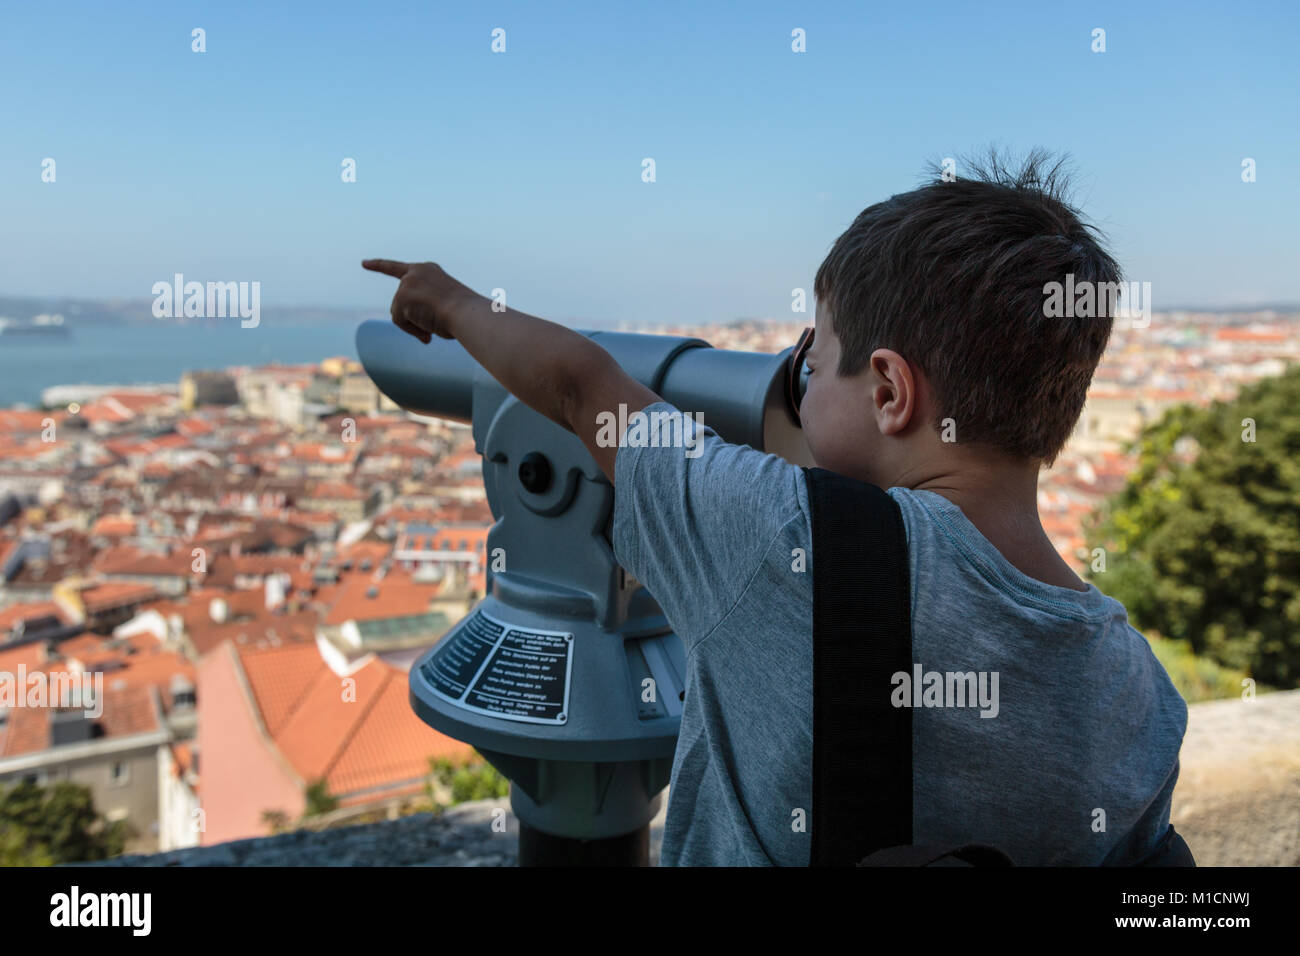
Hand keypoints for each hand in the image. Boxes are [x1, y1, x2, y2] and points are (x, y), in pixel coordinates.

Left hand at [361, 259, 478, 343]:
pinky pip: (400, 322)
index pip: (397, 268)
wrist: (466, 313)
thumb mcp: (447, 308)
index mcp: (428, 271)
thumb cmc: (465, 314)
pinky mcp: (402, 297)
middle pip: (400, 302)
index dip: (379, 266)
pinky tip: (428, 329)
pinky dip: (412, 330)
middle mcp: (415, 273)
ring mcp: (407, 284)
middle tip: (432, 325)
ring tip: (435, 324)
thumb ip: (429, 313)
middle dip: (409, 318)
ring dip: (414, 325)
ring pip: (399, 314)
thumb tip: (423, 335)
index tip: (364, 263)